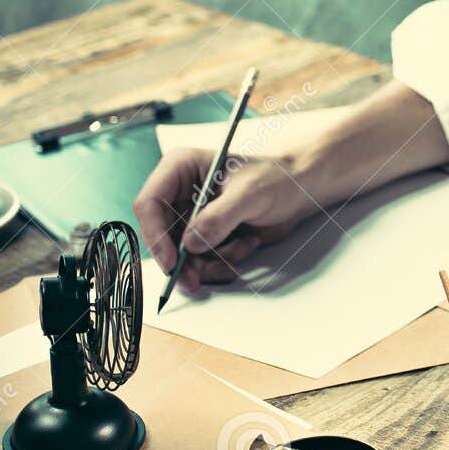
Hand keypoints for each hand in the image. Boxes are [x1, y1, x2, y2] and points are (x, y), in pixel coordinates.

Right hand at [133, 148, 319, 292]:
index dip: (155, 234)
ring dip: (207, 264)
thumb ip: (219, 218)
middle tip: (197, 281)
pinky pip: (198, 261)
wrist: (300, 192)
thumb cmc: (277, 179)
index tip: (173, 262)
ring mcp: (190, 216)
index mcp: (181, 168)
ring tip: (240, 252)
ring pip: (178, 254)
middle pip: (160, 235)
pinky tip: (245, 246)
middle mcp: (179, 192)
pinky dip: (220, 263)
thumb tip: (190, 244)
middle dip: (181, 262)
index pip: (149, 203)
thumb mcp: (250, 195)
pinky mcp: (204, 235)